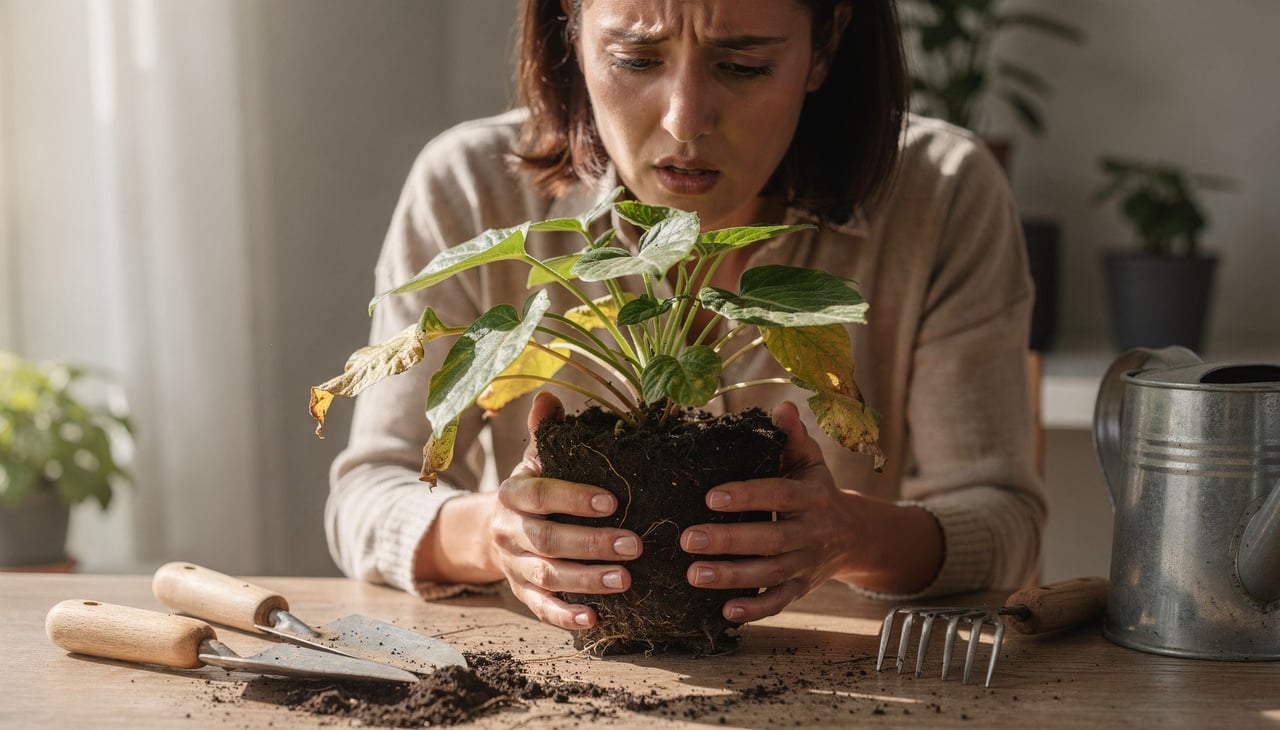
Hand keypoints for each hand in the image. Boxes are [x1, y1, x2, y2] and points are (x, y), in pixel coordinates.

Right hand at [490, 391, 644, 629]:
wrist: (489, 531)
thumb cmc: (530, 489)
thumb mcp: (534, 459)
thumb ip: (545, 432)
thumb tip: (548, 395)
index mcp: (512, 493)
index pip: (540, 494)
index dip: (573, 498)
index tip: (613, 502)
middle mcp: (507, 530)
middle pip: (546, 539)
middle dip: (590, 544)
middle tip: (634, 546)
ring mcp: (512, 564)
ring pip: (546, 576)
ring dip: (585, 581)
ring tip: (624, 581)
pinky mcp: (519, 592)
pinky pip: (539, 608)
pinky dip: (564, 616)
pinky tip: (594, 619)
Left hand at [678, 401, 943, 622]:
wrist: (854, 535)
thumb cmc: (816, 489)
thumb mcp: (810, 460)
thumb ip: (793, 436)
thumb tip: (783, 407)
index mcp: (812, 496)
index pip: (779, 495)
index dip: (747, 496)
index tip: (710, 496)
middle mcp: (812, 533)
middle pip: (770, 540)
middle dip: (729, 542)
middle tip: (687, 539)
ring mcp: (807, 564)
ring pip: (770, 574)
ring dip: (732, 577)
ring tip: (694, 575)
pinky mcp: (801, 589)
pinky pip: (779, 603)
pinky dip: (754, 610)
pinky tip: (724, 612)